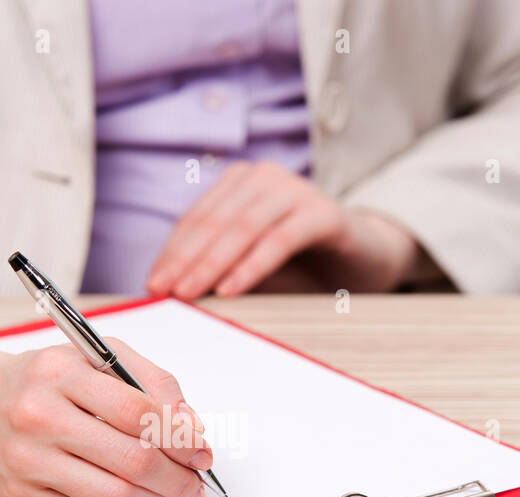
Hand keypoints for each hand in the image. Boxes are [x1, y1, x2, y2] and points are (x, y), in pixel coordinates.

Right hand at [0, 329, 212, 496]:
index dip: (182, 436)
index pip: (138, 411)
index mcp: (59, 374)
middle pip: (132, 460)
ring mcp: (26, 462)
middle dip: (178, 477)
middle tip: (194, 482)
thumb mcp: (92, 358)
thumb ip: (149, 381)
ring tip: (165, 490)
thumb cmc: (39, 381)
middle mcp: (37, 417)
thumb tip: (191, 427)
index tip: (201, 449)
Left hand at [146, 160, 433, 298]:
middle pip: (215, 222)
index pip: (196, 219)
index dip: (172, 252)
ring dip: (212, 264)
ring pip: (243, 228)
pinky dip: (252, 266)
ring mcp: (296, 191)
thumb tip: (170, 292)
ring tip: (190, 294)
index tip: (152, 284)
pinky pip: (279, 240)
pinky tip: (230, 290)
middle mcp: (266, 178)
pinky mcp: (323, 213)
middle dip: (186, 259)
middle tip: (164, 291)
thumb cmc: (301, 264)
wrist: (367, 257)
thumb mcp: (251, 265)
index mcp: (240, 184)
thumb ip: (217, 269)